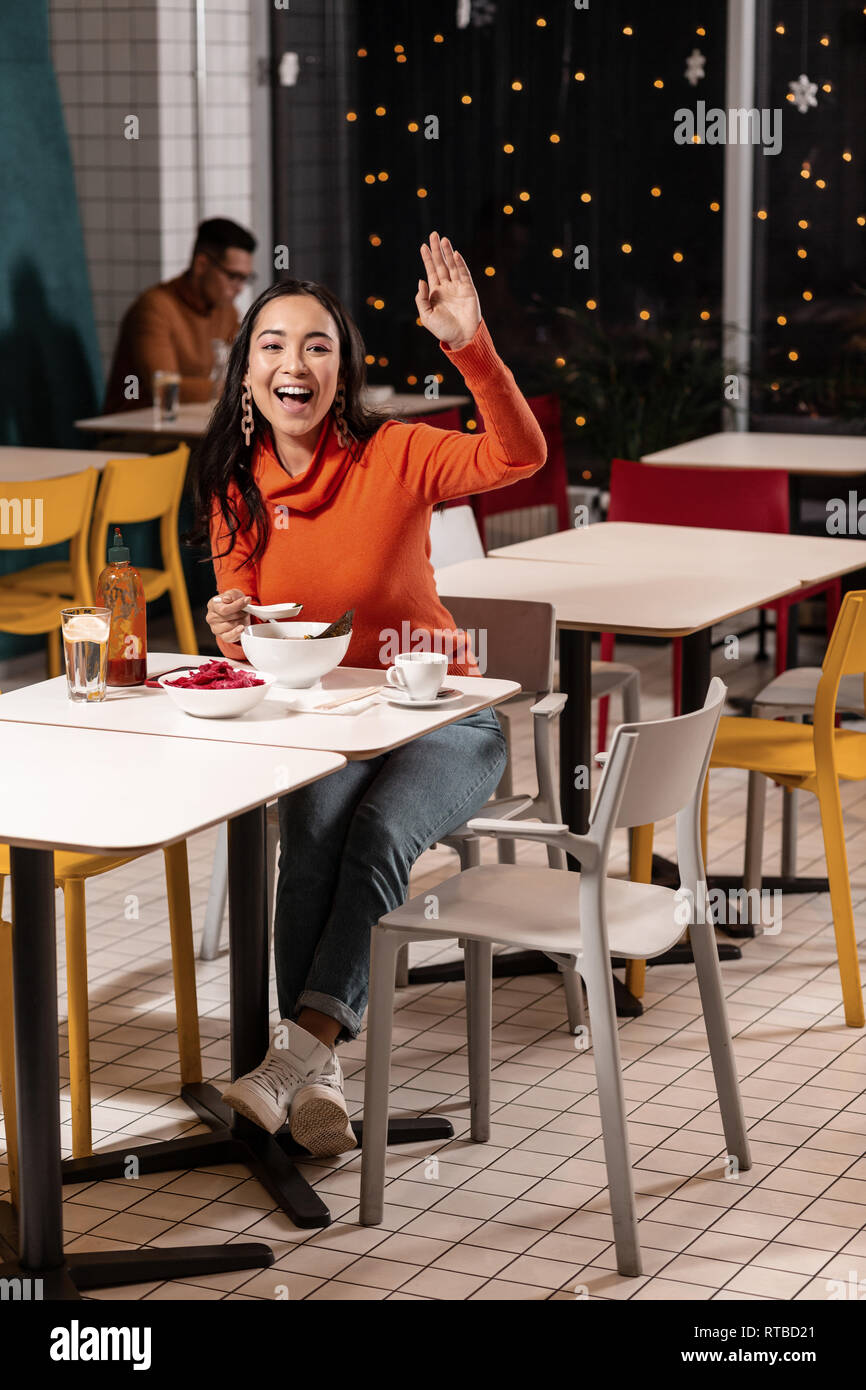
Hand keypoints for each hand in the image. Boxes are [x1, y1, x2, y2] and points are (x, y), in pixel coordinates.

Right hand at [206, 589, 249, 644]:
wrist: (237, 611)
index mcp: (212, 605)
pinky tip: (241, 628)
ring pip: (231, 626)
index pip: (224, 609)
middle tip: (244, 610)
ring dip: (240, 621)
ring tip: (241, 617)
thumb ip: (231, 595)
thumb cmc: (234, 602)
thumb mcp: (234, 594)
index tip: (246, 601)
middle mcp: (211, 617)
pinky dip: (237, 632)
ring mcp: (215, 628)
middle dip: (240, 613)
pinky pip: (229, 637)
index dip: (237, 606)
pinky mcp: (222, 636)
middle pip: (229, 618)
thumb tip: (227, 599)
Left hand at [416, 232, 480, 349]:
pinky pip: (463, 273)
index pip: (431, 271)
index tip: (423, 246)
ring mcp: (458, 287)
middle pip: (441, 264)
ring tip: (443, 239)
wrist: (461, 338)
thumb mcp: (426, 316)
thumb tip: (421, 280)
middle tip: (433, 235)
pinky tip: (455, 254)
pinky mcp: (468, 289)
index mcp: (435, 292)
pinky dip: (459, 263)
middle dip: (437, 250)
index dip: (427, 258)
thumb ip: (421, 299)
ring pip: (452, 266)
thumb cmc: (443, 330)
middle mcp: (447, 287)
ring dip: (448, 252)